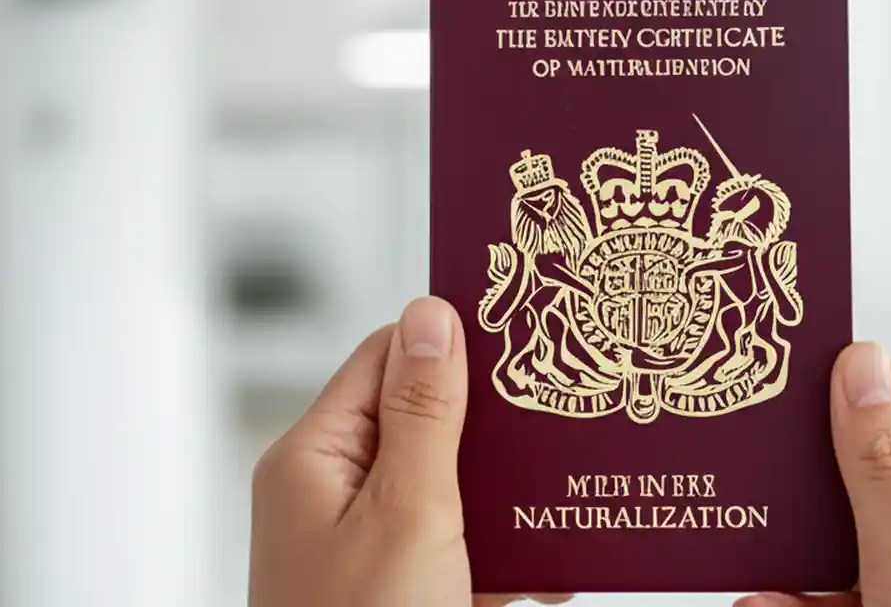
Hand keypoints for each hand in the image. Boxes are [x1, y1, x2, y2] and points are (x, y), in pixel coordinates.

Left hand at [249, 296, 567, 606]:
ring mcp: (372, 538)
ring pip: (453, 478)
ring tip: (570, 479)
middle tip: (565, 405)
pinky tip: (552, 558)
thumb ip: (422, 413)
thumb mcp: (405, 512)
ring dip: (509, 486)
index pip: (388, 356)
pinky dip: (504, 543)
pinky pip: (460, 536)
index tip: (523, 325)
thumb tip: (432, 315)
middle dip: (496, 421)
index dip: (453, 338)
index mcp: (317, 455)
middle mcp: (338, 488)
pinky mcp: (404, 578)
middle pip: (426, 415)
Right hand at [740, 343, 890, 606]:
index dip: (866, 385)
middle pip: (886, 475)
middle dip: (817, 478)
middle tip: (755, 456)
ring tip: (749, 544)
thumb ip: (885, 471)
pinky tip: (762, 599)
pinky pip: (850, 595)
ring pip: (859, 542)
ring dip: (799, 551)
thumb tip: (861, 364)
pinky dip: (803, 599)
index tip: (796, 370)